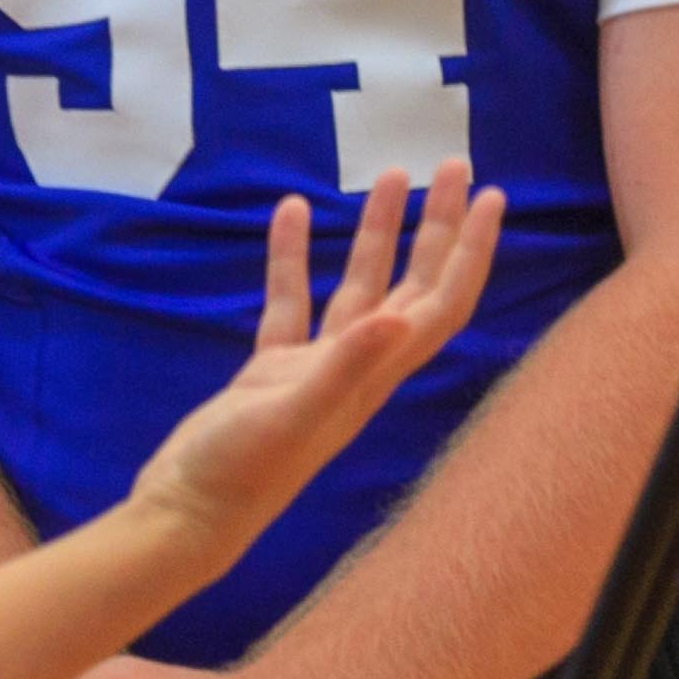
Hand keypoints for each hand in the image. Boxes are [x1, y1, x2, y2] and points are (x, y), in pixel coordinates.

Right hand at [129, 163, 501, 561]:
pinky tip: (290, 213)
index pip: (439, 304)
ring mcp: (315, 369)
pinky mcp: (272, 369)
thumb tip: (401, 319)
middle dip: (438, 227)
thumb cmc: (242, 471)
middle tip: (454, 167)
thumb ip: (345, 367)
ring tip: (387, 174)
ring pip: (358, 286)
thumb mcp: (294, 413)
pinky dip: (293, 256)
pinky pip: (292, 300)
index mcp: (374, 377)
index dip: (470, 252)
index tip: (492, 197)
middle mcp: (358, 369)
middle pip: (413, 286)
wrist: (186, 511)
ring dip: (376, 232)